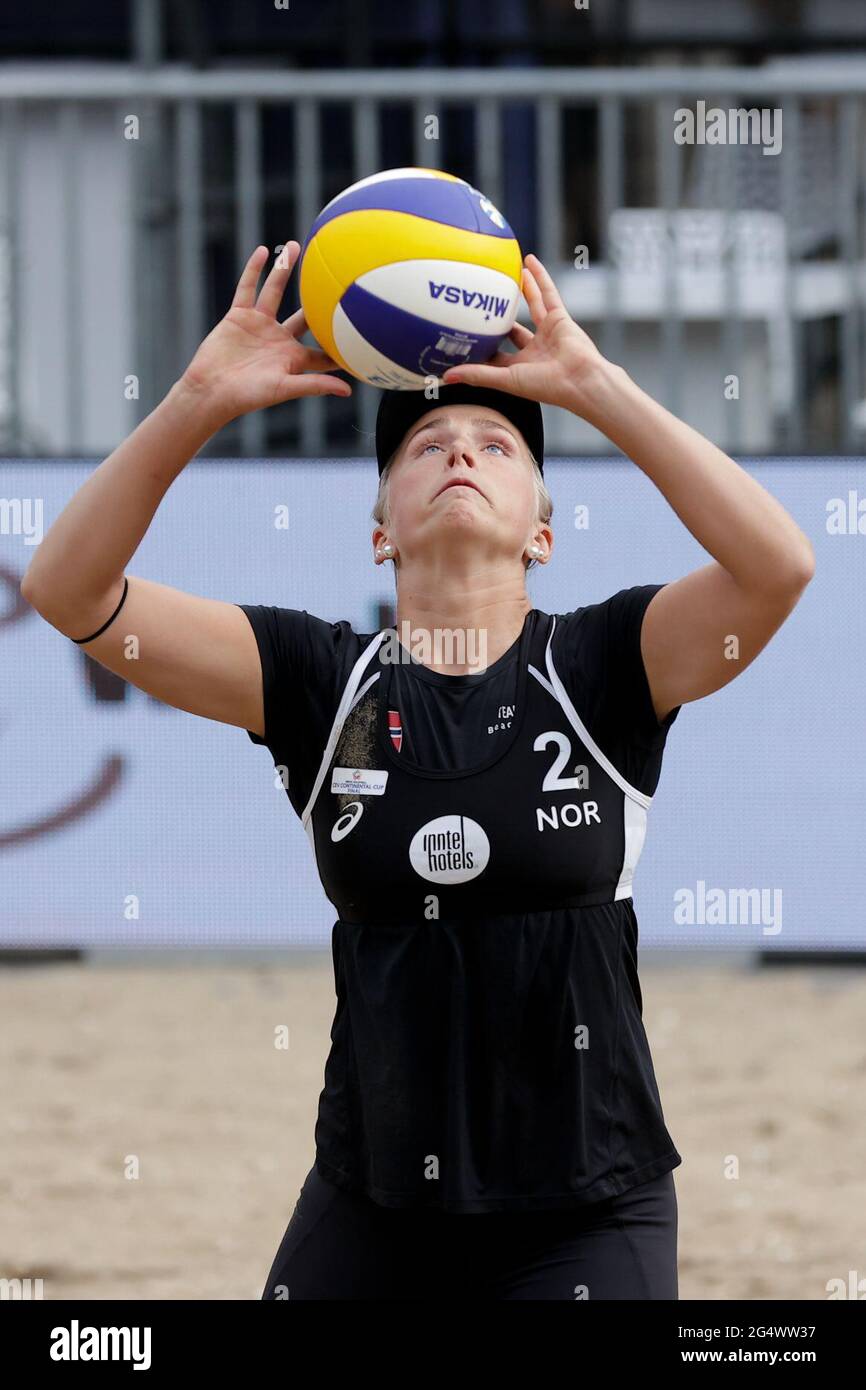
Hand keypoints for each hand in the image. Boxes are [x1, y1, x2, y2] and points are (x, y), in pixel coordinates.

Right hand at [179, 242, 350, 425]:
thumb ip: (315, 385)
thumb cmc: (249, 396)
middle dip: (318, 299)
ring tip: (297, 245)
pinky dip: (254, 270)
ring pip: (275, 291)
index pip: (323, 351)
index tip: (362, 330)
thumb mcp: (285, 388)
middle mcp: (279, 339)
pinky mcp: (239, 316)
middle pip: (304, 315)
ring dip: (284, 269)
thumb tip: (349, 390)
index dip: (341, 344)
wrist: (211, 390)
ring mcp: (259, 325)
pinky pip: (247, 288)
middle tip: (335, 278)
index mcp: (293, 358)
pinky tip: (262, 251)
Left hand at [441, 253, 606, 413]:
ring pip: (530, 306)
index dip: (482, 346)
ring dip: (519, 289)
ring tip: (506, 271)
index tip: (463, 334)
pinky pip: (548, 293)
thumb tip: (444, 377)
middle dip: (499, 316)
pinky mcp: (560, 317)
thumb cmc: (546, 386)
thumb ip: (477, 375)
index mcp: (521, 367)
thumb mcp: (506, 380)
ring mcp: (548, 332)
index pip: (497, 355)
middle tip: (481, 300)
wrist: (580, 380)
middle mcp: (534, 350)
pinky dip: (539, 277)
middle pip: (513, 329)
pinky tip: (529, 261)